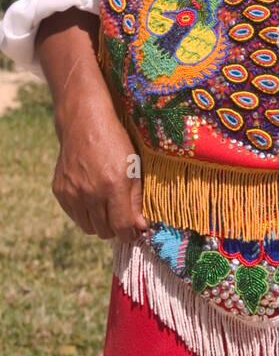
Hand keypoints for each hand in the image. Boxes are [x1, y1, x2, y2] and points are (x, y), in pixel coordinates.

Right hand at [37, 10, 147, 242]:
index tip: (137, 232)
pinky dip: (86, 213)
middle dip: (117, 228)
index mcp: (113, 185)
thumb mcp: (134, 167)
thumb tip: (140, 228)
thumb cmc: (115, 141)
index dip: (131, 234)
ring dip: (101, 223)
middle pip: (105, 232)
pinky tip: (93, 198)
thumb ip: (136, 200)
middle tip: (123, 217)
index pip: (122, 227)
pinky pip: (75, 216)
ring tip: (109, 207)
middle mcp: (90, 192)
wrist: (84, 121)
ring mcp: (72, 193)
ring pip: (89, 228)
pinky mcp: (60, 191)